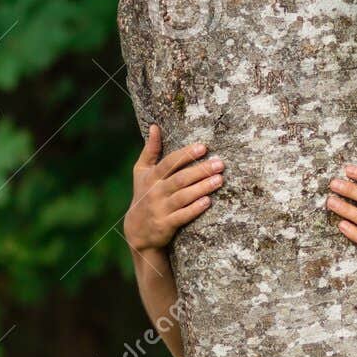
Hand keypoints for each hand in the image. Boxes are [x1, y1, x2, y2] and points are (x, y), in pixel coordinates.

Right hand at [123, 124, 223, 253]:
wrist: (137, 230)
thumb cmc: (144, 194)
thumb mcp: (141, 172)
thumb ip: (150, 150)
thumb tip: (155, 127)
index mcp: (151, 177)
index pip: (169, 163)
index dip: (186, 155)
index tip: (203, 147)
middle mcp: (155, 191)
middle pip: (180, 179)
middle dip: (200, 170)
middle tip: (220, 163)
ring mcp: (160, 209)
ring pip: (183, 196)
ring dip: (202, 188)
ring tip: (220, 180)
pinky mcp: (165, 224)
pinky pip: (182, 216)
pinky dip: (194, 209)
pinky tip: (208, 202)